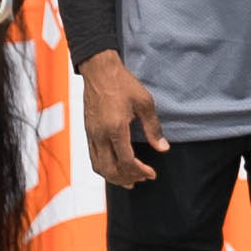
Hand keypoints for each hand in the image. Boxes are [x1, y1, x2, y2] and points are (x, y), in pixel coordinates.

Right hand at [80, 53, 165, 187]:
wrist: (99, 71)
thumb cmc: (123, 84)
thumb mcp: (144, 102)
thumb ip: (153, 128)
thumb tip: (162, 148)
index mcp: (115, 128)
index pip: (126, 161)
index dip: (141, 171)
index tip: (152, 173)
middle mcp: (100, 135)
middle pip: (110, 170)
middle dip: (128, 178)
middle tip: (143, 179)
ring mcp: (91, 135)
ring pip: (99, 167)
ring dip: (114, 177)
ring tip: (130, 180)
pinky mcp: (87, 132)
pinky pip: (93, 158)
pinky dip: (105, 168)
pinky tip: (116, 167)